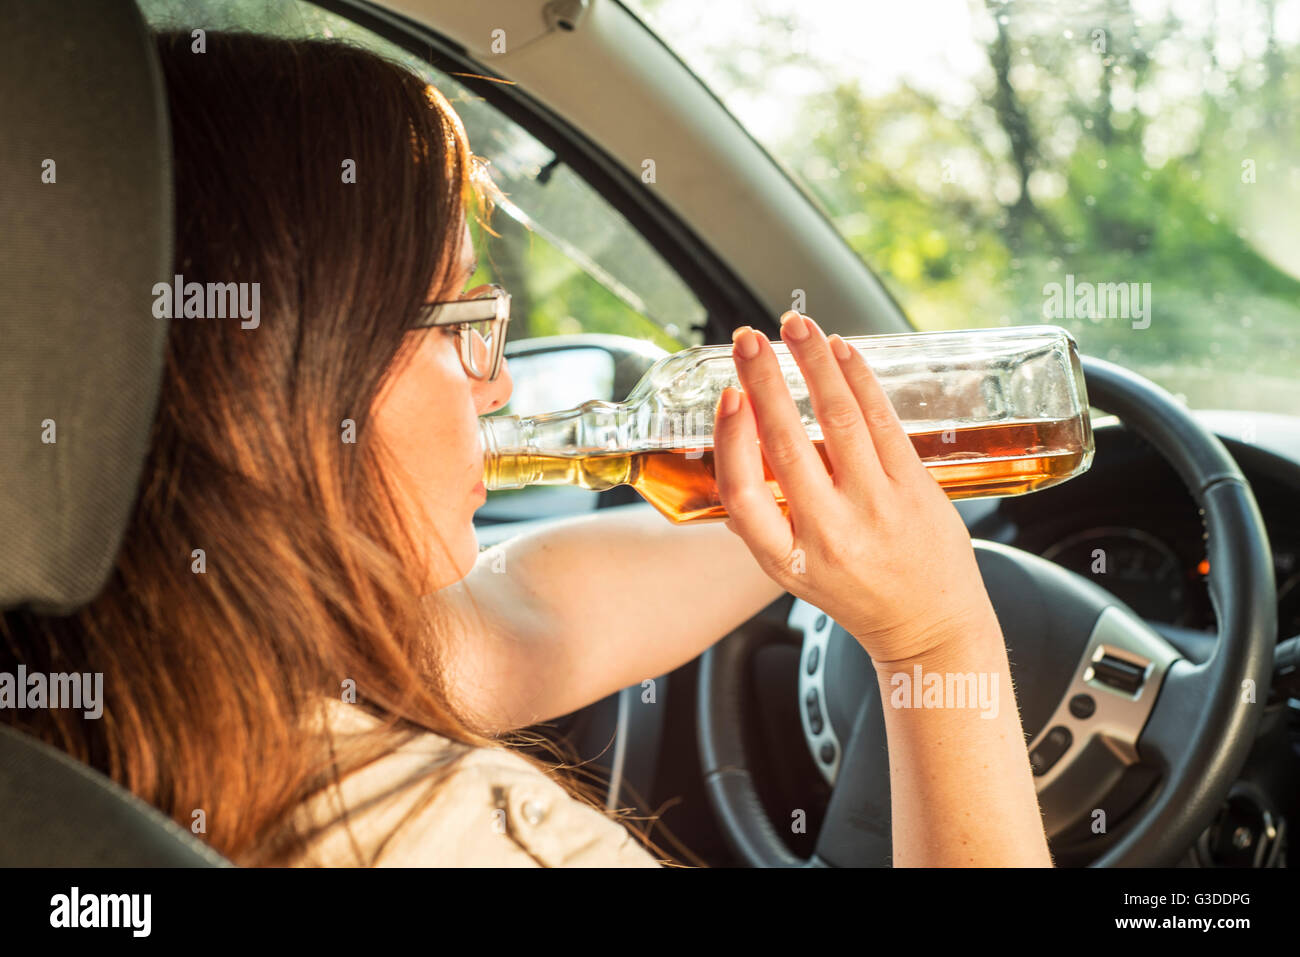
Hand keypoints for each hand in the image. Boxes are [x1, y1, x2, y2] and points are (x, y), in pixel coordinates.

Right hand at [712, 312, 998, 666]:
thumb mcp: (795, 570)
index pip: (744, 494)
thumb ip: (767, 516)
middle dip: (765, 380)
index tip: (729, 396)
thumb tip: (739, 449)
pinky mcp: (915, 488)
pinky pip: (882, 421)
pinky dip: (858, 379)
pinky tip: (840, 351)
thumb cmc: (857, 591)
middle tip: (748, 339)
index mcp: (787, 558)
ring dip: (813, 363)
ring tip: (794, 327)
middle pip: (787, 445)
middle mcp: (829, 533)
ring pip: (838, 420)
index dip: (732, 439)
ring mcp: (877, 508)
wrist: (928, 623)